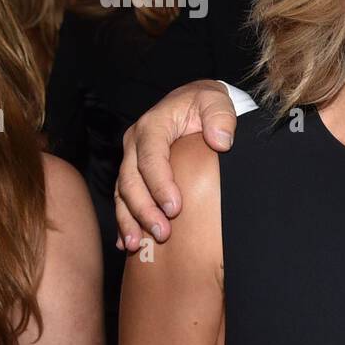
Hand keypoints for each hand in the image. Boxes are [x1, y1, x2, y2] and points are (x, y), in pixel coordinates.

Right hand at [114, 80, 236, 250]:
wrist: (194, 103)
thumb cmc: (205, 103)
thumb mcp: (216, 99)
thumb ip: (220, 116)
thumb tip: (221, 141)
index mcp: (152, 126)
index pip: (151, 157)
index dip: (159, 184)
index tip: (175, 208)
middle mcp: (135, 143)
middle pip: (131, 180)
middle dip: (144, 210)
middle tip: (162, 233)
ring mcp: (132, 159)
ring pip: (123, 193)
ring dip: (129, 220)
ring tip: (136, 245)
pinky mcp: (134, 173)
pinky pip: (124, 198)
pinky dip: (124, 220)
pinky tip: (126, 242)